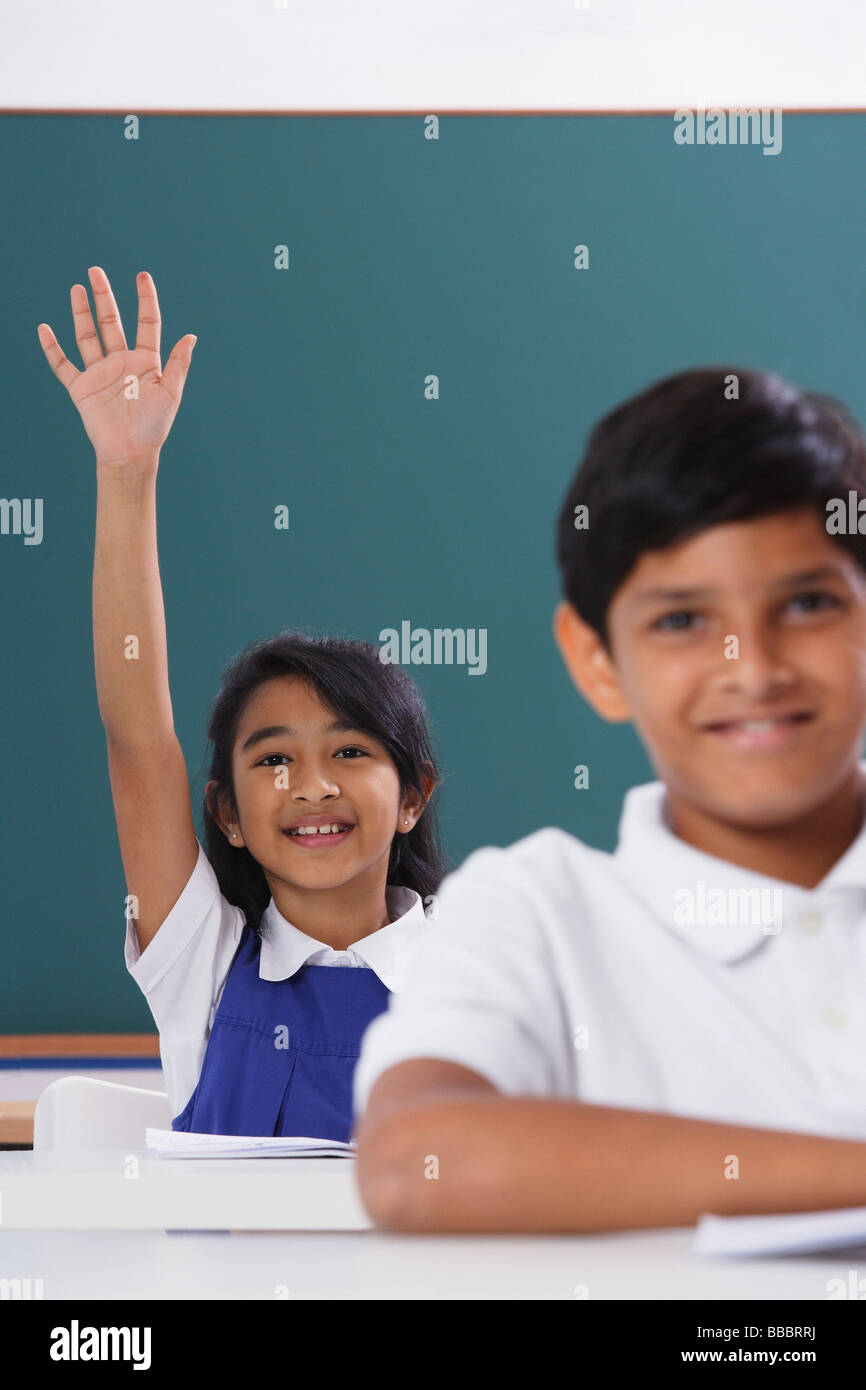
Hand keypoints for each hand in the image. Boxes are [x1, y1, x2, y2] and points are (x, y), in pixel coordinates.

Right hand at [37, 267, 195, 466]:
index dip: (145, 299)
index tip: (142, 276)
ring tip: (77, 288)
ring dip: (81, 313)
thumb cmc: (154, 426)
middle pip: (111, 322)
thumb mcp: (171, 393)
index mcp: (146, 362)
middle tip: (95, 271)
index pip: (146, 323)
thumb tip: (191, 336)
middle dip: (104, 296)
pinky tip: (45, 329)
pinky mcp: (81, 388)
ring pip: (87, 336)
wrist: (130, 453)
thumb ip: (179, 363)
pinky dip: (52, 348)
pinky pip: (63, 364)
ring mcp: (100, 373)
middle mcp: (121, 363)